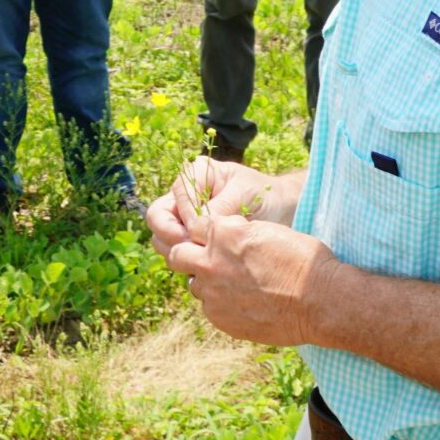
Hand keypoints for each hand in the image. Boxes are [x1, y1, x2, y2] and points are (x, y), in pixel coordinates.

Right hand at [148, 155, 272, 251]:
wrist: (281, 210)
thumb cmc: (264, 195)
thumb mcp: (244, 195)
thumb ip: (219, 208)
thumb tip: (196, 229)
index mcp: (194, 174)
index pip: (176, 197)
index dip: (186, 217)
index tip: (202, 232)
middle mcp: (184, 196)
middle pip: (158, 218)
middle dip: (171, 236)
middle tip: (194, 248)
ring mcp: (184, 219)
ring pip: (162, 238)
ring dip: (177, 250)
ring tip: (201, 257)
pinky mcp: (191, 240)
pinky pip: (177, 252)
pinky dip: (186, 261)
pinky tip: (206, 266)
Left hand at [167, 212, 335, 348]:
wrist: (319, 301)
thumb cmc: (301, 260)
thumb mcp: (267, 230)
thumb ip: (236, 231)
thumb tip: (222, 232)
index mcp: (222, 235)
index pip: (194, 226)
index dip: (205, 232)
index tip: (214, 238)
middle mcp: (210, 263)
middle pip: (177, 255)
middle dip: (187, 254)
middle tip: (207, 259)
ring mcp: (212, 294)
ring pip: (194, 284)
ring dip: (207, 282)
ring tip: (235, 285)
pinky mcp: (220, 319)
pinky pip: (210, 307)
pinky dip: (221, 304)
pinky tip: (245, 303)